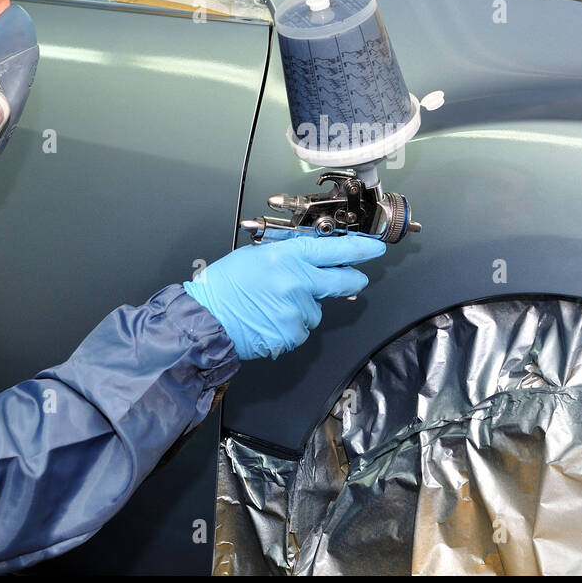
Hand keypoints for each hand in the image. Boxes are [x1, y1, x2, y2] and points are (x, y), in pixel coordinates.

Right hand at [183, 233, 386, 359]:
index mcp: (286, 256)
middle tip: (353, 279)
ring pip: (316, 310)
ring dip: (304, 308)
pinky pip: (301, 329)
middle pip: (342, 281)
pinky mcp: (292, 334)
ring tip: (273, 306)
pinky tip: (269, 321)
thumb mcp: (256, 256)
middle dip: (351, 279)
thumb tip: (314, 259)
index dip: (360, 248)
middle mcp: (296, 282)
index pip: (334, 249)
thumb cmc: (223, 286)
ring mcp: (296, 310)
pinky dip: (290, 327)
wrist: (206, 320)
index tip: (375, 248)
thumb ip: (288, 256)